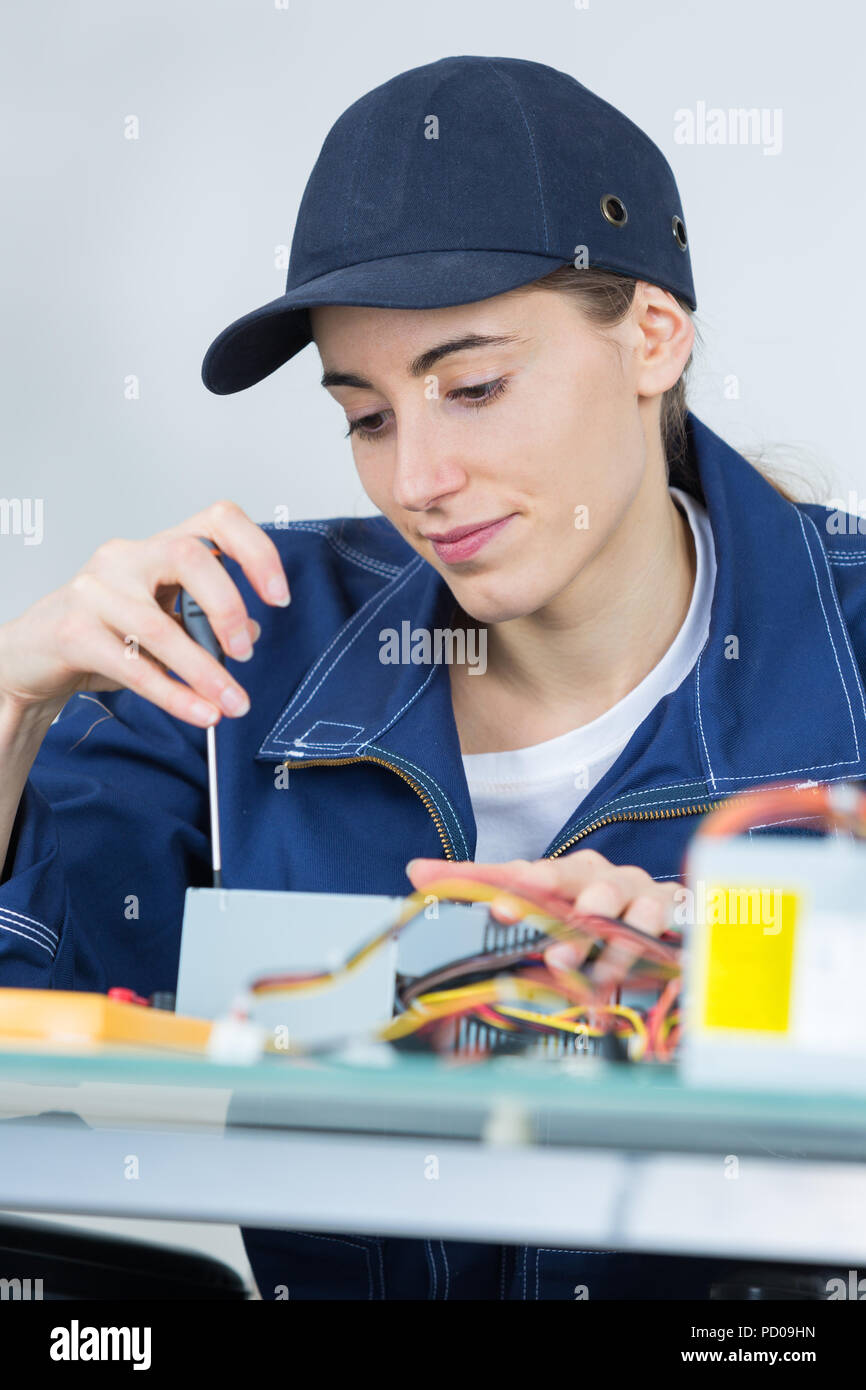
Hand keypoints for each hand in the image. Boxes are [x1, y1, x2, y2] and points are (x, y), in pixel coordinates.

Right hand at [0, 499, 290, 728]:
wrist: (30, 658)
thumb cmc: (102, 634)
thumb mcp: (162, 622)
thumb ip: (205, 621)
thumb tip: (252, 632)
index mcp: (157, 548)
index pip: (217, 520)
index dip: (256, 550)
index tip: (279, 596)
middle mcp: (126, 557)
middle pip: (189, 555)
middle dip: (228, 606)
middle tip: (245, 653)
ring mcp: (95, 590)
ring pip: (158, 625)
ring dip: (204, 671)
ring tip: (232, 703)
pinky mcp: (73, 632)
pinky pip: (131, 666)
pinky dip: (173, 695)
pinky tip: (201, 712)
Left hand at [405, 851, 677, 993]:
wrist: (663, 914)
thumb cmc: (591, 909)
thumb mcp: (539, 902)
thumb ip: (480, 887)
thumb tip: (415, 869)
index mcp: (563, 869)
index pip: (530, 873)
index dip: (513, 890)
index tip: (497, 910)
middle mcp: (598, 874)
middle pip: (577, 883)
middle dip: (559, 911)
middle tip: (544, 944)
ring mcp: (636, 890)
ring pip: (617, 907)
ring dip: (597, 939)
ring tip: (576, 968)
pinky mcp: (669, 911)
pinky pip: (656, 924)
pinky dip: (638, 949)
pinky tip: (621, 972)